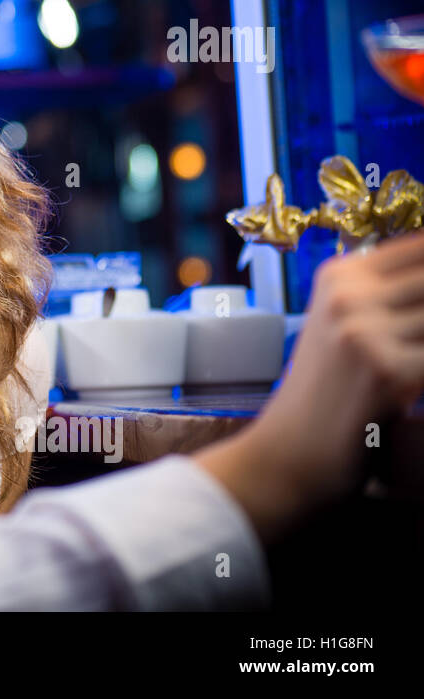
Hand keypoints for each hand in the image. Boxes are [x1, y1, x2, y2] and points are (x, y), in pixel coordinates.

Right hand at [195, 229, 423, 542]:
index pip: (422, 245)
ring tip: (416, 364)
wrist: (289, 453)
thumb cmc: (325, 395)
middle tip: (418, 342)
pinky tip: (420, 388)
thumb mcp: (344, 329)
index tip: (422, 315)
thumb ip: (389, 299)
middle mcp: (349, 293)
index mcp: (339, 275)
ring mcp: (366, 330)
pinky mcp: (389, 371)